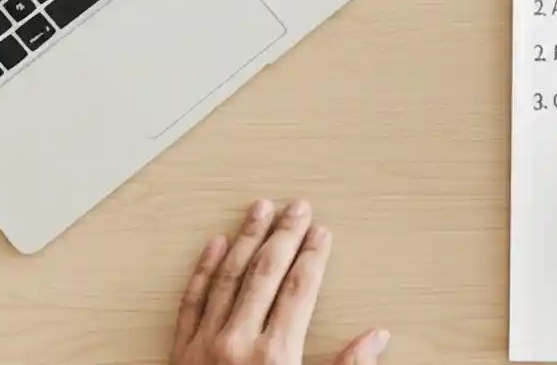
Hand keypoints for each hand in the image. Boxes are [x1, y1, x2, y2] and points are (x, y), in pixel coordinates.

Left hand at [170, 199, 389, 364]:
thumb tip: (377, 338)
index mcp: (275, 356)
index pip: (300, 289)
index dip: (313, 257)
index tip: (322, 232)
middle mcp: (237, 343)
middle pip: (265, 273)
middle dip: (284, 235)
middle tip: (297, 206)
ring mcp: (204, 345)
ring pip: (227, 278)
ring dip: (245, 239)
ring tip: (258, 210)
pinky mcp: (178, 354)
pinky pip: (191, 302)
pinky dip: (203, 271)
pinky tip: (214, 246)